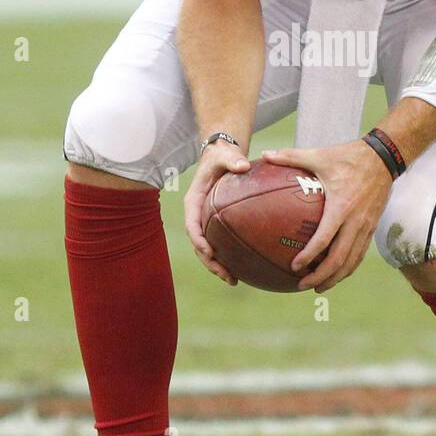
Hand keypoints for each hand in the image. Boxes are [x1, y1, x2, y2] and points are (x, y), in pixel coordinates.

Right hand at [184, 142, 250, 284]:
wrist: (221, 157)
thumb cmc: (221, 156)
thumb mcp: (225, 155)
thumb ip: (232, 160)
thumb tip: (243, 166)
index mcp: (194, 202)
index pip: (192, 225)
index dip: (199, 240)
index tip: (209, 252)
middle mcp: (197, 215)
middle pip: (199, 245)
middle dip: (210, 263)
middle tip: (227, 276)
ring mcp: (206, 222)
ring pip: (208, 250)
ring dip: (218, 267)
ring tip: (234, 281)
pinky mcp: (217, 225)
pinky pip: (220, 244)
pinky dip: (228, 258)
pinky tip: (243, 269)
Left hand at [262, 140, 392, 291]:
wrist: (384, 158)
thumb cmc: (349, 157)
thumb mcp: (320, 155)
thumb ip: (291, 156)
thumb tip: (264, 155)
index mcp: (341, 207)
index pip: (324, 239)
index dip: (309, 256)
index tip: (294, 266)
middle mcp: (356, 222)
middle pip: (339, 259)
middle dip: (321, 277)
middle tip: (302, 285)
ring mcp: (366, 227)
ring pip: (352, 261)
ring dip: (335, 278)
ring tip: (318, 287)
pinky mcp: (372, 228)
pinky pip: (360, 254)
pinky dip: (347, 268)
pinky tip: (335, 274)